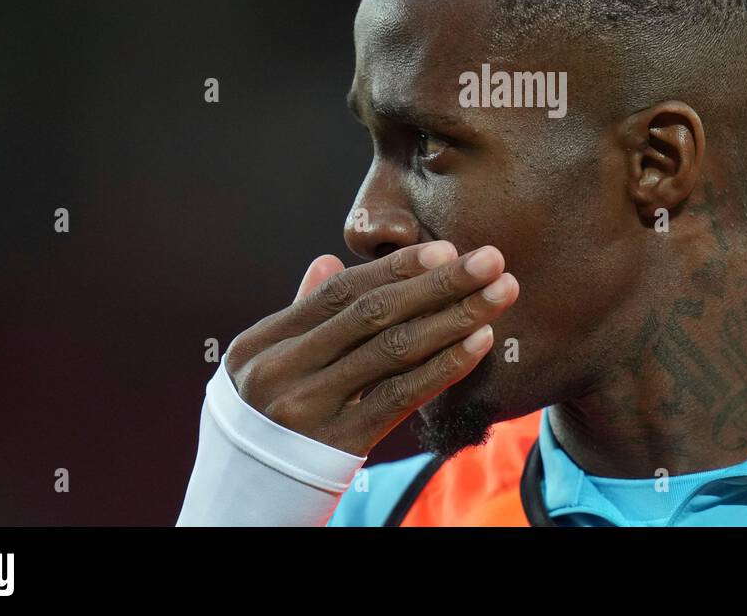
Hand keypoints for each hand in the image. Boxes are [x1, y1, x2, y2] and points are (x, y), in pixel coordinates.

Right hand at [224, 242, 517, 455]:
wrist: (245, 497)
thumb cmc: (262, 421)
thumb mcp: (262, 365)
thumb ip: (299, 314)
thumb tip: (329, 261)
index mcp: (261, 343)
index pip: (340, 293)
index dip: (397, 267)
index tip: (446, 249)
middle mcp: (281, 372)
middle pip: (375, 314)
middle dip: (440, 282)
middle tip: (492, 259)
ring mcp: (309, 409)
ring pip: (395, 351)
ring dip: (456, 317)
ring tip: (501, 293)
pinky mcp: (340, 445)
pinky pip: (402, 396)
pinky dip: (445, 365)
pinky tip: (480, 341)